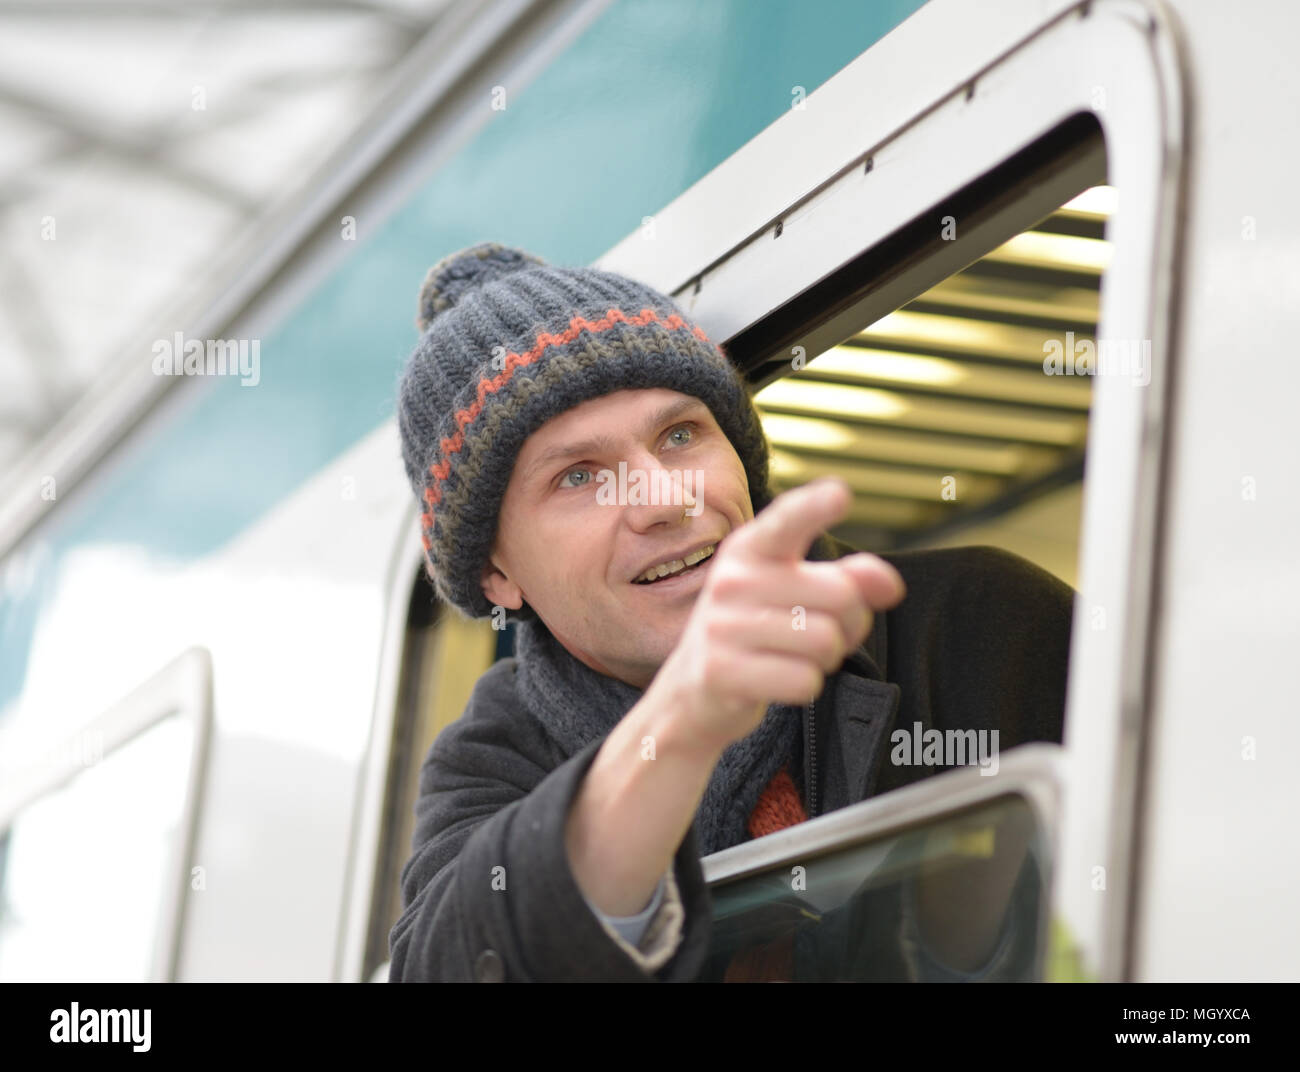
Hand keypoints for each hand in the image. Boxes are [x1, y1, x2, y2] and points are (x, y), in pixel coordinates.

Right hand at [650, 477, 905, 755]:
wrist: (695, 690)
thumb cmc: (758, 631)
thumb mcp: (797, 593)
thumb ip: (848, 579)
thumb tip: (890, 585)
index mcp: (752, 548)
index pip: (788, 521)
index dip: (815, 507)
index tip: (840, 494)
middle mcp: (733, 579)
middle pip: (841, 596)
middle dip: (849, 624)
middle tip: (818, 634)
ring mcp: (722, 625)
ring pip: (826, 642)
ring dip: (825, 659)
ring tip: (792, 656)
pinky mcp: (721, 671)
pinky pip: (804, 680)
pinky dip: (804, 687)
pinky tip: (776, 679)